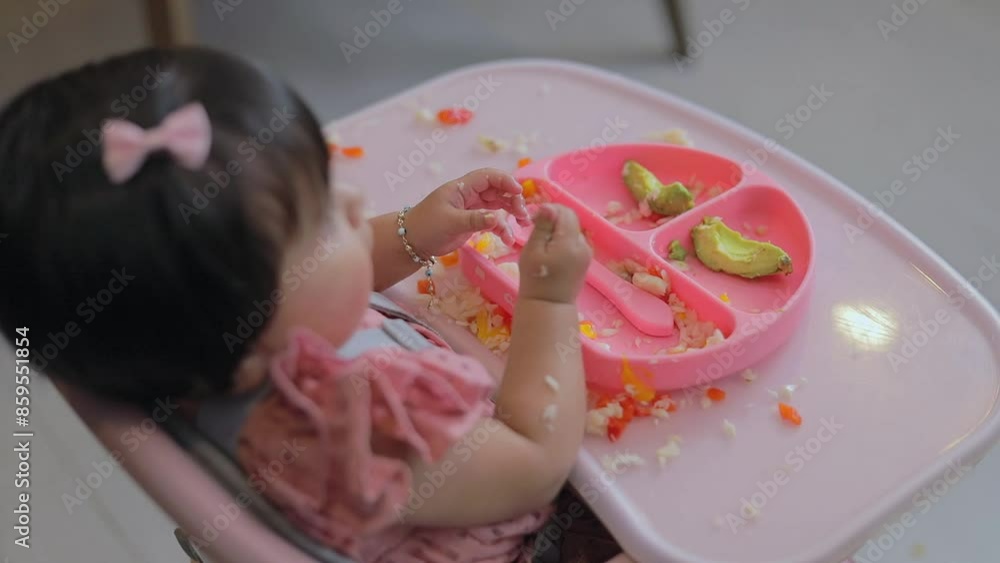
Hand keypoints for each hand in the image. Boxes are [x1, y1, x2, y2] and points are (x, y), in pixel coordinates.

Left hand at [406, 168, 530, 256]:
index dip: (505, 180)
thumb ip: (474, 220)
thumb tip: (496, 218)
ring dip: (511, 212)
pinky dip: (503, 228)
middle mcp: (470, 195)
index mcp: (462, 187)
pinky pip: (493, 222)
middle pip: (497, 190)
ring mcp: (473, 208)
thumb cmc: (426, 226)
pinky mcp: (473, 222)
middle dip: (512, 199)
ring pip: (498, 205)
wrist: (411, 242)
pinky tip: (509, 239)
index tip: (519, 191)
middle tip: (522, 213)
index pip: (488, 177)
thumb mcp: (450, 222)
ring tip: (523, 223)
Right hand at [518, 204, 591, 303]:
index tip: (534, 222)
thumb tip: (548, 206)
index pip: (565, 212)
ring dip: (558, 231)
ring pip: (572, 230)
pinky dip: (563, 241)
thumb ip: (543, 227)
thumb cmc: (535, 280)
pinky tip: (552, 254)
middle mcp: (583, 244)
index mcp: (570, 242)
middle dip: (554, 221)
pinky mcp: (585, 259)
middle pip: (570, 220)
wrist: (548, 306)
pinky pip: (574, 241)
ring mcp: (586, 252)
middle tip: (537, 234)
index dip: (549, 211)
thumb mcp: (533, 251)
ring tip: (543, 247)